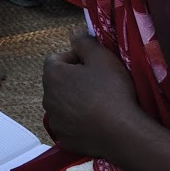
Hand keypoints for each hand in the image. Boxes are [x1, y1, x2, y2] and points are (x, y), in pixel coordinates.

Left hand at [41, 29, 142, 158]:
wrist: (122, 133)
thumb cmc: (112, 91)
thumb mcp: (102, 57)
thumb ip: (84, 41)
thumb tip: (74, 32)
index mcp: (53, 75)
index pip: (56, 59)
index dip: (75, 58)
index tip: (93, 63)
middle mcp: (47, 98)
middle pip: (58, 82)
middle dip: (74, 79)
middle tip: (99, 82)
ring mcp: (54, 120)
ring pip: (63, 103)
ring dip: (75, 100)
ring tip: (99, 102)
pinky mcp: (64, 138)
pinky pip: (69, 123)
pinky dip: (78, 120)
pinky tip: (96, 120)